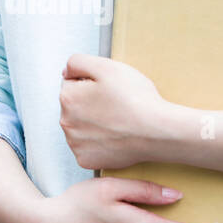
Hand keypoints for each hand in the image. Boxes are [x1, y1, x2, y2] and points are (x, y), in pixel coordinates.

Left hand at [59, 52, 168, 170]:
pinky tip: (114, 136)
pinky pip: (88, 147)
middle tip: (115, 104)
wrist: (156, 132)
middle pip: (74, 107)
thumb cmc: (135, 99)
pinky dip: (98, 142)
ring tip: (117, 120)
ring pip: (80, 127)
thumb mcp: (106, 66)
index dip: (91, 83)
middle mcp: (66, 122)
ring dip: (93, 123)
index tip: (108, 89)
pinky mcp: (86, 160)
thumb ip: (77, 62)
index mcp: (68, 98)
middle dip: (90, 103)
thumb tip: (66, 72)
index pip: (71, 84)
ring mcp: (75, 144)